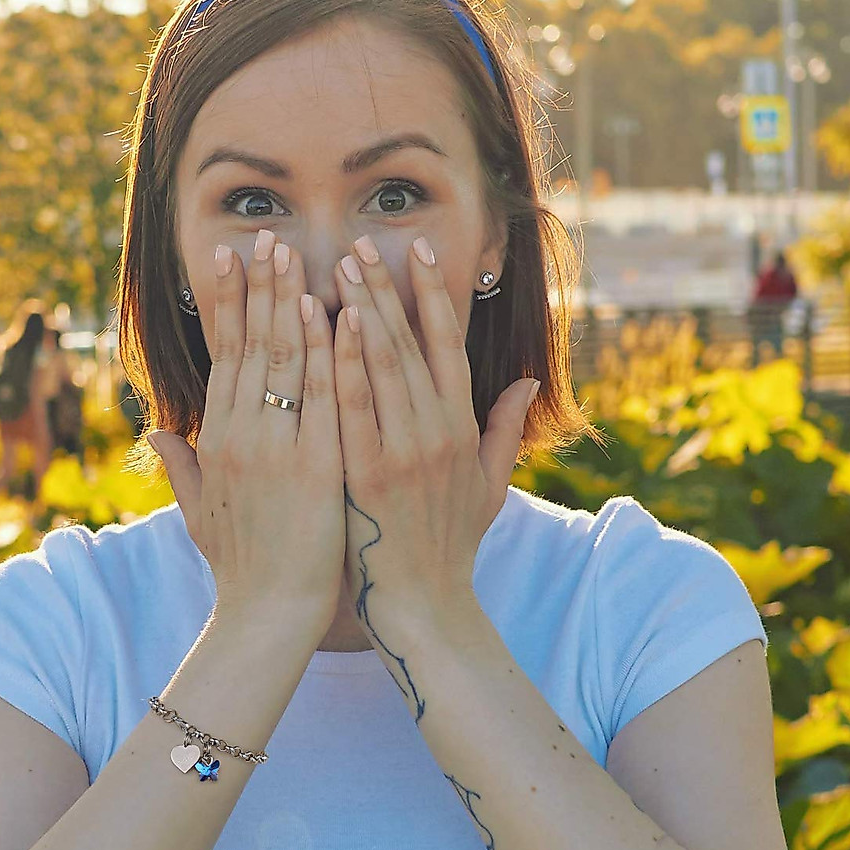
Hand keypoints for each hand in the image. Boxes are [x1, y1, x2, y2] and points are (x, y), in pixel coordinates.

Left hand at [331, 234, 540, 644]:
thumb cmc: (450, 546)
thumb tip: (522, 382)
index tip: (417, 255)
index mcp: (462, 429)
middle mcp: (437, 432)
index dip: (434, 298)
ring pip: (382, 366)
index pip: (449, 348)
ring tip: (337, 265)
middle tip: (359, 244)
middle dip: (384, 290)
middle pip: (410, 345)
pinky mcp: (367, 473)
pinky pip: (352, 407)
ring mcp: (403, 451)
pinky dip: (341, 363)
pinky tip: (326, 325)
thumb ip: (504, 431)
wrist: (423, 605)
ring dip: (360, 310)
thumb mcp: (489, 487)